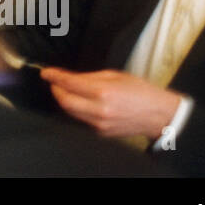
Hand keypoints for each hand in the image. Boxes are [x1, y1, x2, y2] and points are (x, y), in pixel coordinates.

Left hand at [40, 67, 181, 139]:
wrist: (158, 115)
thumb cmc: (140, 91)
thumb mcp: (115, 75)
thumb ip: (90, 77)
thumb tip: (70, 78)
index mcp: (103, 92)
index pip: (69, 84)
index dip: (54, 77)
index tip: (46, 72)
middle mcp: (99, 110)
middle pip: (65, 101)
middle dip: (55, 90)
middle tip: (53, 82)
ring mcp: (99, 124)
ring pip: (71, 112)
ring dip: (64, 100)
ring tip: (65, 90)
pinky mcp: (101, 132)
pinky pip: (82, 120)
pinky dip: (76, 109)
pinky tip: (80, 102)